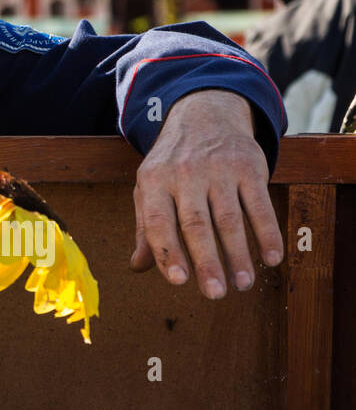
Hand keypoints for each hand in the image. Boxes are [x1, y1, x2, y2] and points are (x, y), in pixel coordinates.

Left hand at [131, 89, 283, 297]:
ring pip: (229, 219)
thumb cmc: (172, 164)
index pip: (158, 221)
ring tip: (243, 284)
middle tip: (215, 293)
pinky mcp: (249, 167)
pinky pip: (259, 205)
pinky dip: (268, 233)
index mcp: (154, 181)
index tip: (178, 281)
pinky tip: (272, 257)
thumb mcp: (150, 188)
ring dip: (238, 254)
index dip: (167, 251)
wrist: (202, 116)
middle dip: (206, 262)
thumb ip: (146, 227)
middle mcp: (185, 174)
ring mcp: (218, 169)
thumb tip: (137, 267)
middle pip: (196, 224)